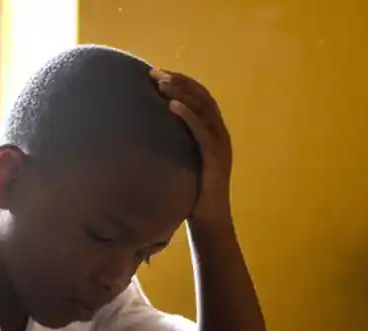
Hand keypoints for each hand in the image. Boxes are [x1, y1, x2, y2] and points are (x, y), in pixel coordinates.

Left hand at [151, 68, 233, 232]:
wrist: (209, 220)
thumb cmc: (191, 192)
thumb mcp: (181, 161)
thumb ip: (173, 144)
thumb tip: (146, 131)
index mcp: (214, 131)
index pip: (199, 97)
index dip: (180, 81)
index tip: (158, 72)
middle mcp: (220, 133)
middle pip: (201, 97)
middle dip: (178, 81)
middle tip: (154, 73)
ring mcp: (221, 144)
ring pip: (203, 109)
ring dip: (182, 93)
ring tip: (161, 84)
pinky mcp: (216, 158)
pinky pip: (203, 132)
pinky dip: (188, 116)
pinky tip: (172, 106)